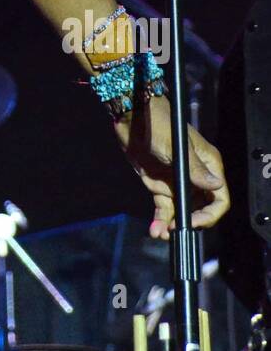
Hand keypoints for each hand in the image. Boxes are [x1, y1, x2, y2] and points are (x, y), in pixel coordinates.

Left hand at [113, 95, 229, 239]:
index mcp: (208, 165)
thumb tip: (216, 186)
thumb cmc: (159, 123)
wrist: (131, 116)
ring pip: (181, 212)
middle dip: (190, 223)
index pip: (219, 198)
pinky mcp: (160, 185)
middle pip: (202, 209)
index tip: (194, 222)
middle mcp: (196, 177)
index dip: (210, 214)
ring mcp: (177, 182)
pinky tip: (155, 229)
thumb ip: (194, 169)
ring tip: (161, 233)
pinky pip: (164, 208)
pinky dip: (160, 220)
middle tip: (175, 230)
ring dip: (173, 225)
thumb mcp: (177, 147)